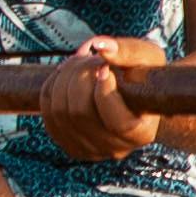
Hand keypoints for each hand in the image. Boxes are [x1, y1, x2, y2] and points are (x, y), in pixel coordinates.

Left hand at [39, 32, 170, 161]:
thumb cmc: (144, 74)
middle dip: (80, 76)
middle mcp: (115, 148)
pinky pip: (47, 112)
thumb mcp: (148, 58)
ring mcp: (89, 150)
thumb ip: (128, 51)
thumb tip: (101, 46)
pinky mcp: (68, 143)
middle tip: (92, 59)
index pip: (118, 122)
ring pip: (60, 112)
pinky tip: (68, 74)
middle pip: (81, 113)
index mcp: (141, 133)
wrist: (133, 93)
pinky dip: (53, 86)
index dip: (105, 93)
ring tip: (81, 63)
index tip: (104, 68)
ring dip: (65, 77)